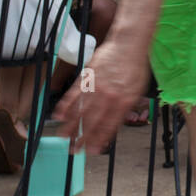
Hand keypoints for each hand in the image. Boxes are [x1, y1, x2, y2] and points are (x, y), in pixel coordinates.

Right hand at [55, 40, 150, 154]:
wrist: (128, 44)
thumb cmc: (134, 67)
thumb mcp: (137, 90)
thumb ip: (125, 107)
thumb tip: (115, 124)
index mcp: (124, 102)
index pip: (109, 126)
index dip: (100, 139)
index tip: (92, 150)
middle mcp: (110, 97)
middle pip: (93, 122)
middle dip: (83, 138)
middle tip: (75, 150)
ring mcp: (97, 87)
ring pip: (81, 111)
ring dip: (71, 125)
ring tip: (63, 137)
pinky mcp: (87, 77)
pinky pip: (74, 94)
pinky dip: (65, 106)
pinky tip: (58, 116)